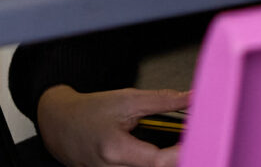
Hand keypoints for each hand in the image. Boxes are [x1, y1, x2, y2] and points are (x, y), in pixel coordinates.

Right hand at [37, 86, 187, 166]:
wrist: (60, 124)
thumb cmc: (90, 111)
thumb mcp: (127, 99)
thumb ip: (162, 101)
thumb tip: (192, 99)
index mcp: (116, 150)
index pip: (159, 161)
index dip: (182, 153)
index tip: (200, 140)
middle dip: (177, 157)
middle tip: (193, 141)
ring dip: (166, 160)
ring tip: (175, 146)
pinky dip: (154, 163)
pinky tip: (161, 154)